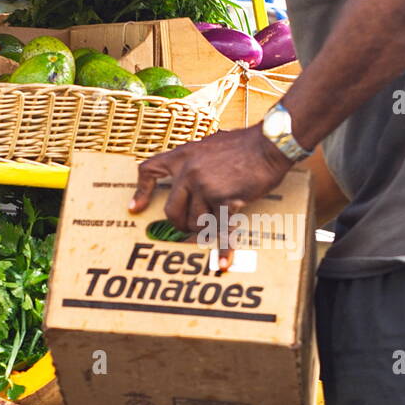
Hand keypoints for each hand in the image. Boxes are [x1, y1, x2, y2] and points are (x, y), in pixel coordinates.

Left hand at [129, 125, 290, 266]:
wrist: (268, 144)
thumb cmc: (245, 145)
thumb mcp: (211, 146)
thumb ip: (197, 161)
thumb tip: (193, 181)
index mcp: (183, 155)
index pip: (149, 170)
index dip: (141, 192)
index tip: (136, 208)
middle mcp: (189, 171)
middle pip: (172, 209)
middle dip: (181, 224)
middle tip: (190, 228)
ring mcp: (205, 185)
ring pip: (196, 221)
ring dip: (206, 229)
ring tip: (216, 227)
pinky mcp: (223, 198)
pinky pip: (219, 228)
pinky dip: (223, 247)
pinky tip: (223, 260)